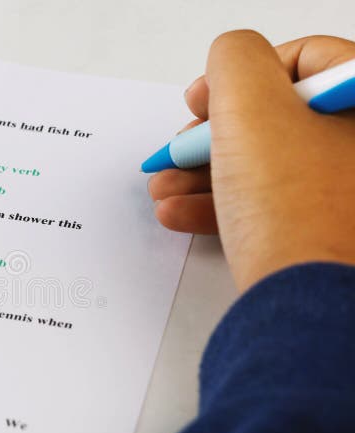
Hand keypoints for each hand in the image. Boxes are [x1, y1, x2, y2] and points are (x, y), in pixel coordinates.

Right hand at [148, 32, 354, 290]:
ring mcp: (344, 196)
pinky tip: (179, 213)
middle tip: (178, 151)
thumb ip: (232, 61)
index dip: (240, 74)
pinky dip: (219, 206)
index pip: (305, 60)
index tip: (200, 100)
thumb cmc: (292, 212)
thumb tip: (228, 64)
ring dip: (200, 174)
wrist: (302, 305)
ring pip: (263, 165)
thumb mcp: (248, 109)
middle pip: (276, 118)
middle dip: (208, 137)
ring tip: (163, 189)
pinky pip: (265, 205)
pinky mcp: (320, 233)